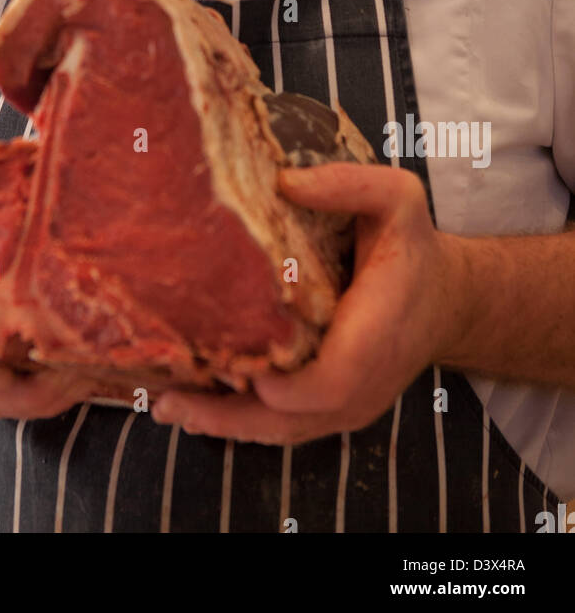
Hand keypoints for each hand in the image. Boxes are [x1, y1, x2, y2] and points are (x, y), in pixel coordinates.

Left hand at [151, 162, 467, 443]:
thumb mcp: (397, 198)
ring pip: (282, 430)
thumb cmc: (413, 247)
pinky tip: (196, 409)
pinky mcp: (333, 409)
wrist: (445, 300)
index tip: (241, 372)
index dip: (285, 387)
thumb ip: (349, 185)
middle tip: (168, 402)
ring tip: (168, 408)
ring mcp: (348, 405)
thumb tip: (285, 182)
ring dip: (224, 424)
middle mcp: (362, 384)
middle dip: (229, 416)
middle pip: (292, 420)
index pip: (332, 382)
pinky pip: (285, 427)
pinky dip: (240, 422)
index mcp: (377, 335)